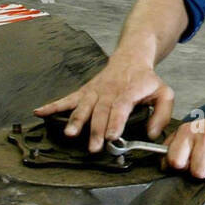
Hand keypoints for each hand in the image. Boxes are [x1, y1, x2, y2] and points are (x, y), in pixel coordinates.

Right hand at [34, 56, 173, 152]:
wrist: (131, 58)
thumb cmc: (147, 80)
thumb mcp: (164, 94)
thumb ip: (162, 114)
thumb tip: (152, 134)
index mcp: (129, 92)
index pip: (121, 107)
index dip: (115, 121)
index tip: (111, 136)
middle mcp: (110, 91)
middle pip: (101, 111)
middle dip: (96, 129)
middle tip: (93, 147)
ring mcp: (95, 91)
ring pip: (84, 106)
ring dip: (76, 120)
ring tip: (69, 134)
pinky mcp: (85, 92)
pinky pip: (67, 99)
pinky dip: (52, 105)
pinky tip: (39, 112)